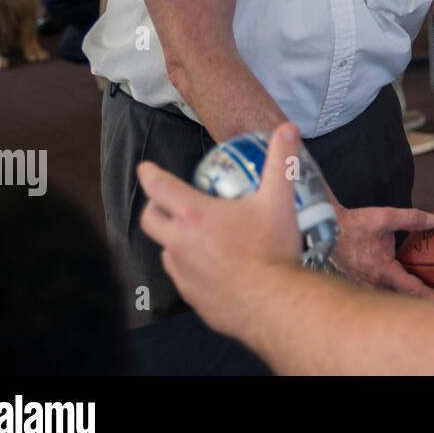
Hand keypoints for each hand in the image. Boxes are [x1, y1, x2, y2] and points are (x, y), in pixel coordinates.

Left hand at [136, 122, 315, 334]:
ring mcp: (184, 273)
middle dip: (154, 207)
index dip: (149, 174)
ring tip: (195, 235)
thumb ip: (282, 160)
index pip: (159, 188)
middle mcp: (180, 244)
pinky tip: (212, 266)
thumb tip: (287, 129)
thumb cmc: (272, 250)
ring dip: (173, 239)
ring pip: (166, 251)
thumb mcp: (279, 199)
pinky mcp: (193, 297)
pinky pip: (183, 277)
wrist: (274, 303)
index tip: (146, 168)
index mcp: (194, 216)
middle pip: (150, 220)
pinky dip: (190, 266)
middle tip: (167, 202)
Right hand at [329, 203, 433, 295]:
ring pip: (387, 297)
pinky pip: (376, 293)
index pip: (411, 288)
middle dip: (417, 301)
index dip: (428, 296)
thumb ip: (411, 219)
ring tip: (416, 298)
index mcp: (383, 270)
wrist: (327, 228)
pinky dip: (388, 293)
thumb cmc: (354, 224)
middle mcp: (373, 282)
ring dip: (402, 298)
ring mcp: (362, 284)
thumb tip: (432, 221)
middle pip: (400, 298)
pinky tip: (393, 288)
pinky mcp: (356, 280)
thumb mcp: (386, 217)